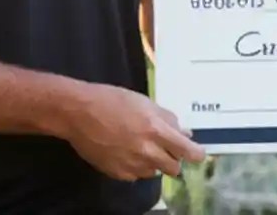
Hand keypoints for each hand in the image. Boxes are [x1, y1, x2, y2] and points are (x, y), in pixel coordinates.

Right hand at [64, 83, 204, 181]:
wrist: (79, 113)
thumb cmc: (113, 101)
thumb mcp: (145, 103)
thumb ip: (167, 119)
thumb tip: (185, 133)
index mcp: (156, 131)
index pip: (187, 152)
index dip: (196, 154)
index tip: (197, 154)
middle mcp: (146, 152)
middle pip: (174, 168)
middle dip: (173, 158)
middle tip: (164, 148)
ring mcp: (131, 165)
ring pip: (154, 172)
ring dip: (153, 162)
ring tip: (139, 146)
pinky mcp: (118, 173)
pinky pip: (136, 175)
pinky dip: (135, 166)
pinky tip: (125, 151)